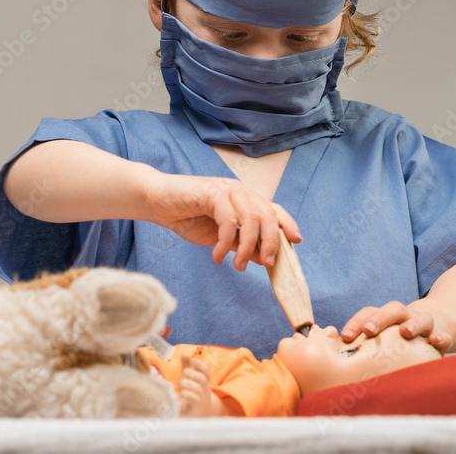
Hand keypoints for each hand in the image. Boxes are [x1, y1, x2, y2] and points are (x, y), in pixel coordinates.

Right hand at [142, 172, 300, 270]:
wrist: (159, 203)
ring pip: (251, 218)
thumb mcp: (220, 238)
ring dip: (248, 247)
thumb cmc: (188, 217)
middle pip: (268, 215)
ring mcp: (227, 191)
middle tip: (267, 264)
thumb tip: (265, 258)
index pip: (274, 210)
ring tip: (237, 265)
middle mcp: (241, 193)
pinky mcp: (212, 193)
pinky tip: (217, 256)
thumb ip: (242, 244)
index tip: (296, 242)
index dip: (287, 225)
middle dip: (272, 242)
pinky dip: (225, 243)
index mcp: (245, 201)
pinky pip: (228, 220)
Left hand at [177, 354, 213, 416]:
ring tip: (181, 385)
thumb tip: (185, 354)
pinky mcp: (196, 408)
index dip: (200, 365)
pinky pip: (195, 399)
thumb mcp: (188, 379)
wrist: (195, 414)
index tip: (193, 361)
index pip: (205, 371)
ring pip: (198, 389)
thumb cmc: (191, 393)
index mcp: (203, 381)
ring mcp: (202, 399)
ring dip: (188, 384)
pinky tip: (181, 394)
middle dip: (193, 374)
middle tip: (184, 373)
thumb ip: (187, 367)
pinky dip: (187, 394)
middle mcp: (205, 390)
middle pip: (202, 379)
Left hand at [340, 301, 455, 353]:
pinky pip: (443, 335)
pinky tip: (437, 340)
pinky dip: (441, 337)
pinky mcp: (441, 335)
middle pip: (392, 310)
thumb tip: (337, 369)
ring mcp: (424, 324)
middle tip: (369, 331)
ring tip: (406, 332)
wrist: (436, 326)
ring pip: (420, 318)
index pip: (368, 313)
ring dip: (412, 324)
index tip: (345, 336)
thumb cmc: (399, 338)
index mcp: (385, 316)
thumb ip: (364, 349)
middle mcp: (404, 317)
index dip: (356, 322)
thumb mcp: (383, 340)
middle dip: (379, 319)